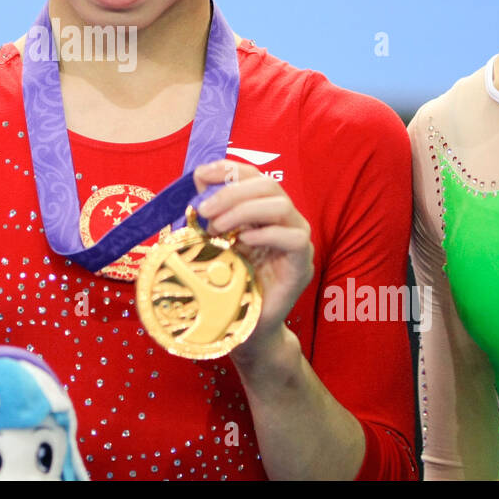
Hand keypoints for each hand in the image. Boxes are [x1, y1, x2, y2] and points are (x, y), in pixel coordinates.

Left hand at [192, 160, 313, 366]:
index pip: (253, 176)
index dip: (228, 169)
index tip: (200, 174)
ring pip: (281, 206)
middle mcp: (285, 220)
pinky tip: (242, 242)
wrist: (245, 328)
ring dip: (243, 210)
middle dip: (231, 192)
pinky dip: (265, 235)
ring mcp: (297, 241)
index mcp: (264, 210)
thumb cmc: (229, 285)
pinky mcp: (301, 264)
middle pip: (267, 186)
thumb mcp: (214, 244)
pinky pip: (293, 238)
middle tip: (204, 210)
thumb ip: (210, 216)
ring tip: (218, 228)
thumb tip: (196, 185)